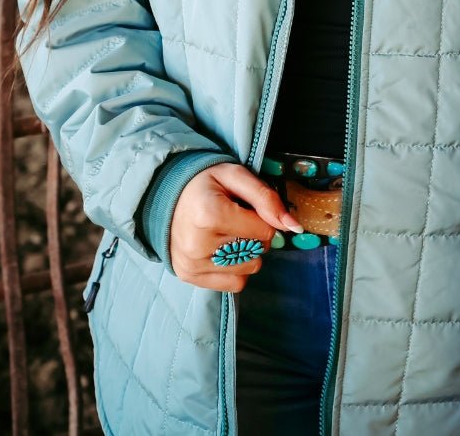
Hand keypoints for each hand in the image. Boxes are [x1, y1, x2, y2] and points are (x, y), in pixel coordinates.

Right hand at [168, 163, 304, 291]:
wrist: (165, 198)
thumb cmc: (205, 184)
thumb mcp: (235, 176)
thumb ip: (267, 198)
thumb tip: (294, 227)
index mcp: (210, 214)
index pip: (265, 231)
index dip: (264, 218)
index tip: (248, 208)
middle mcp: (199, 244)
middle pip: (258, 250)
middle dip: (256, 235)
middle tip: (236, 219)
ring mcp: (193, 264)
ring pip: (250, 268)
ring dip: (247, 252)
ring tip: (228, 233)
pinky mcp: (190, 277)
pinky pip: (235, 284)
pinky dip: (236, 268)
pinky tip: (222, 250)